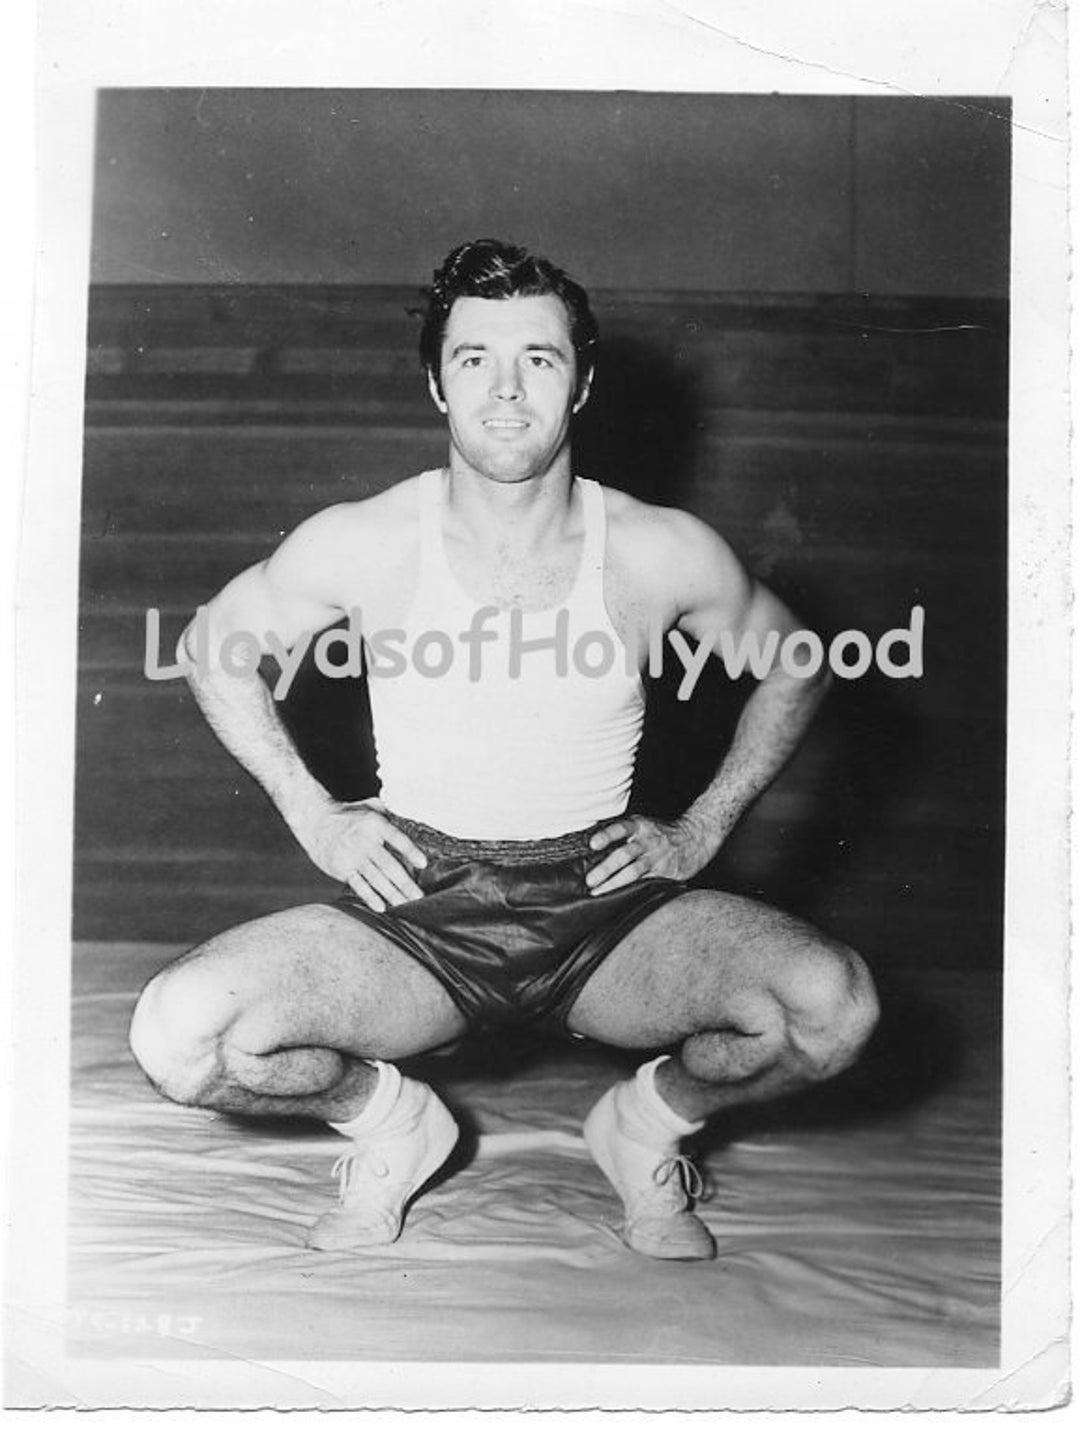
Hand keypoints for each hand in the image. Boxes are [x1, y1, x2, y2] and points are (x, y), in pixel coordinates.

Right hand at [299, 798, 427, 911]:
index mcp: (374, 823)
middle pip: (388, 864)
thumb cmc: (348, 814)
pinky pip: (358, 885)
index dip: (410, 851)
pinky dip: (370, 897)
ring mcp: (352, 856)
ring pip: (375, 878)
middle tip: (419, 896)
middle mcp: (364, 840)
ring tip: (405, 904)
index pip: (396, 838)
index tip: (423, 864)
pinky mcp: (342, 869)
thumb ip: (389, 812)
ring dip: (392, 893)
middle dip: (405, 882)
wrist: (315, 821)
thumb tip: (411, 819)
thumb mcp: (369, 805)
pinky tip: (381, 907)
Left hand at [584, 814, 713, 895]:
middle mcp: (648, 841)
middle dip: (605, 869)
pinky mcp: (666, 872)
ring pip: (633, 872)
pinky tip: (620, 898)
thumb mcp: (644, 826)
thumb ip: (625, 835)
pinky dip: (632, 891)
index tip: (593, 844)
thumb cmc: (662, 833)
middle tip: (590, 881)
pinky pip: (647, 883)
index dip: (606, 836)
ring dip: (614, 883)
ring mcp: (657, 858)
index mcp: (640, 826)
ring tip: (599, 892)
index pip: (620, 829)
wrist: (696, 837)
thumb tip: (594, 849)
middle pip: (624, 854)